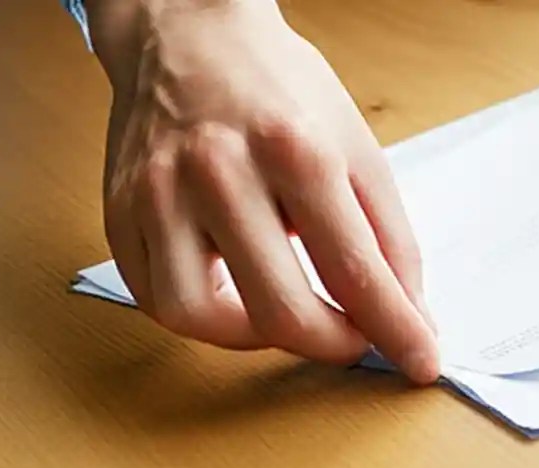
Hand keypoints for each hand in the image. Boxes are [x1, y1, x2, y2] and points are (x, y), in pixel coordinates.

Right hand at [86, 0, 439, 383]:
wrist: (187, 32)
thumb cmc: (276, 88)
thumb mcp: (356, 147)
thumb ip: (389, 236)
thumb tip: (409, 316)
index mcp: (294, 148)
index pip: (354, 269)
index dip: (394, 331)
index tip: (419, 363)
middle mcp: (219, 170)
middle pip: (280, 308)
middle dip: (331, 346)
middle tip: (352, 341)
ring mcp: (159, 192)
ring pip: (200, 317)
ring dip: (255, 339)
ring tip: (286, 313)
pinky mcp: (120, 210)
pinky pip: (155, 299)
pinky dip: (203, 317)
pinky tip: (234, 294)